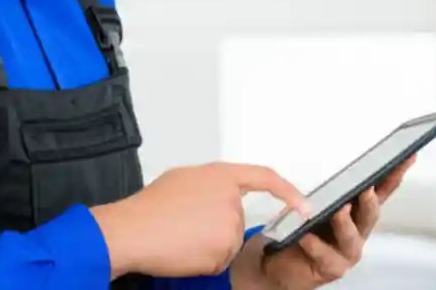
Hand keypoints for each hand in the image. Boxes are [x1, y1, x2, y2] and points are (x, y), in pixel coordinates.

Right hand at [91, 162, 310, 279]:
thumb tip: (216, 194)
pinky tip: (183, 250)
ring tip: (180, 234)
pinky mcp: (222, 252)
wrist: (132, 231)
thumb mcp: (182, 179)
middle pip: (237, 219)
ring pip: (227, 241)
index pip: (264, 178)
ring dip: (208, 244)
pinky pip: (219, 259)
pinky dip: (203, 260)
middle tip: (185, 224)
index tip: (303, 205)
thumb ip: (209, 183)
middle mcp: (229, 200)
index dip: (288, 192)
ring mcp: (227, 227)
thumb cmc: (149, 207)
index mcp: (220, 176)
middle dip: (215, 226)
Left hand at [234, 155, 414, 288]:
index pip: (381, 190)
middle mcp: (358, 232)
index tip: (407, 156)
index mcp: (358, 212)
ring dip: (345, 222)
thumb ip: (332, 187)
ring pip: (351, 236)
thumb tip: (338, 155)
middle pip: (370, 214)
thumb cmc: (304, 229)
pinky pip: (324, 255)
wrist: (283, 263)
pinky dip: (315, 244)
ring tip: (339, 209)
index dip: (395, 175)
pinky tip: (305, 235)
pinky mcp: (331, 267)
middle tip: (366, 186)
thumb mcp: (320, 202)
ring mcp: (347, 251)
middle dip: (370, 200)